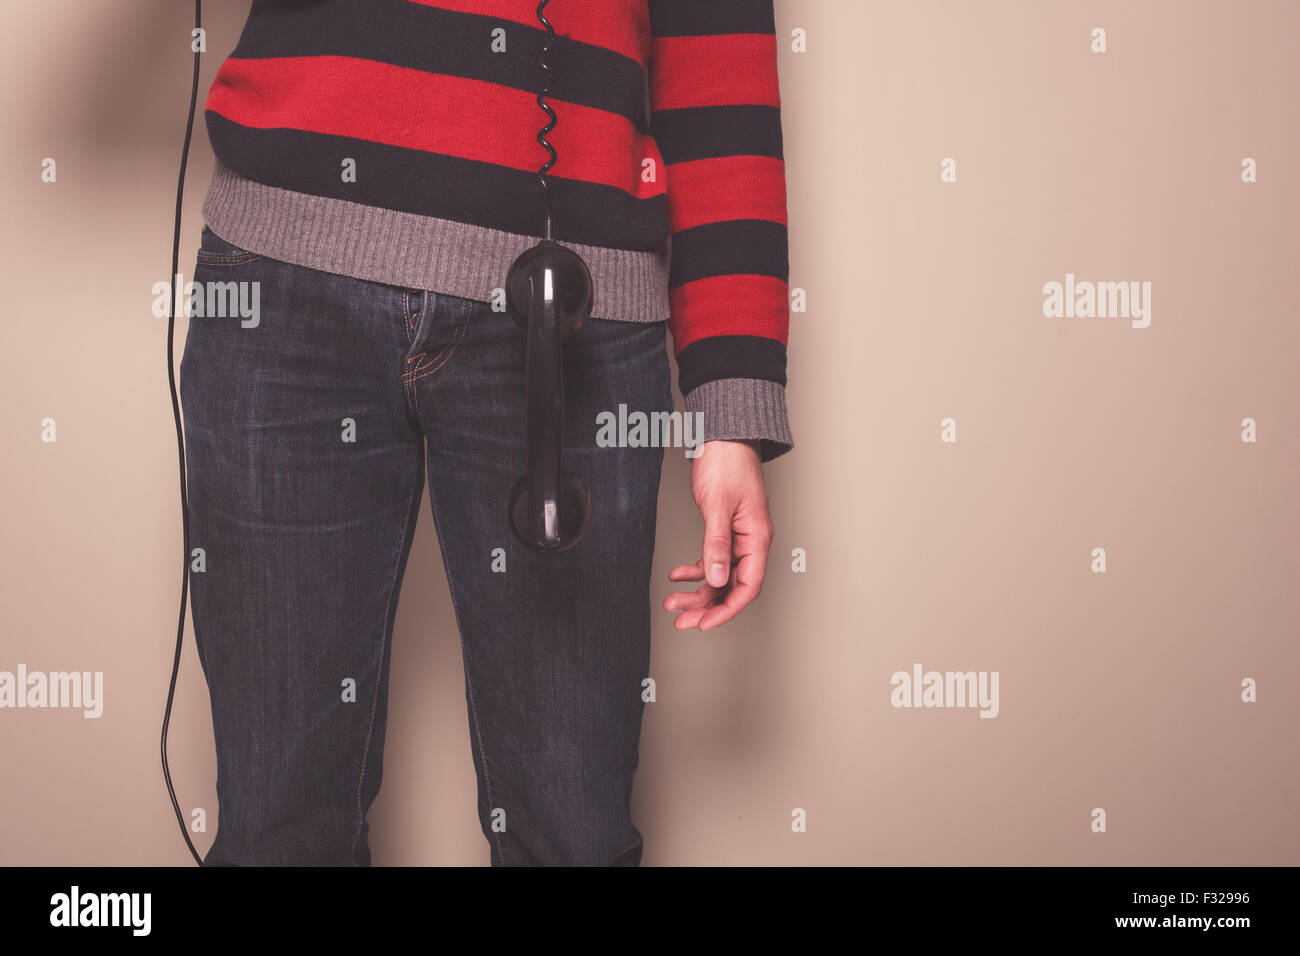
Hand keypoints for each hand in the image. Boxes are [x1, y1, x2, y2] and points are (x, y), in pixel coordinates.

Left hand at [663, 438, 773, 630]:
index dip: (727, 609)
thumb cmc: (728, 464)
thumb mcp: (718, 506)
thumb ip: (717, 544)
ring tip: (673, 603)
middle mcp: (750, 542)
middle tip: (681, 620)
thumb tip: (716, 578)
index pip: (748, 586)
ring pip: (719, 576)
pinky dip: (694, 570)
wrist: (724, 437)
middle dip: (706, 607)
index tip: (704, 623)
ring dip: (697, 592)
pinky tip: (677, 575)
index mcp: (757, 538)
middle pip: (732, 587)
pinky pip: (712, 559)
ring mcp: (738, 537)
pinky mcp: (725, 530)